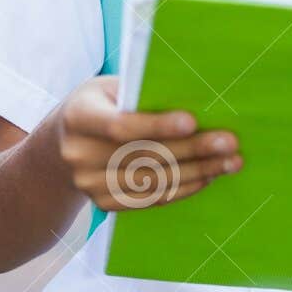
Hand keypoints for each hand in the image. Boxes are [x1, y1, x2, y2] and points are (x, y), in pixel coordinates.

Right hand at [56, 75, 241, 210]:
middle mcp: (79, 154)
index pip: (120, 126)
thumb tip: (196, 100)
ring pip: (154, 180)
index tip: (193, 121)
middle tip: (230, 143)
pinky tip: (209, 176)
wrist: (61, 146)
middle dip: (193, 150)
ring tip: (230, 161)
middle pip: (145, 155)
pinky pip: (152, 198)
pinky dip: (185, 187)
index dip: (157, 125)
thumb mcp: (109, 88)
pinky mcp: (105, 203)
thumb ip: (142, 94)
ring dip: (199, 172)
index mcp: (79, 117)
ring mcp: (89, 184)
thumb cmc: (99, 105)